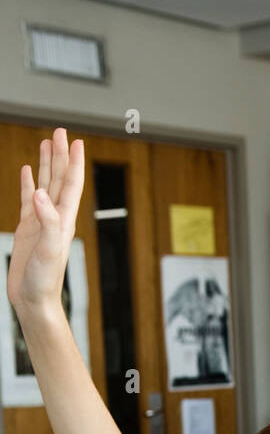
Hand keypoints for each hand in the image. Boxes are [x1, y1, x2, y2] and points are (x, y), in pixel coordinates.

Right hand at [6, 128, 84, 317]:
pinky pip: (28, 199)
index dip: (74, 162)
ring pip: (45, 185)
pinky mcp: (28, 229)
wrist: (34, 300)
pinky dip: (29, 184)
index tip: (76, 141)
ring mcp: (41, 222)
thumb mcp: (48, 250)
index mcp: (64, 220)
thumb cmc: (45, 282)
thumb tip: (41, 195)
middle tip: (60, 132)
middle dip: (60, 155)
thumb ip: (47, 222)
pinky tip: (28, 172)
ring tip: (47, 144)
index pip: (72, 185)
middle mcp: (54, 218)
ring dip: (46, 165)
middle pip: (59, 179)